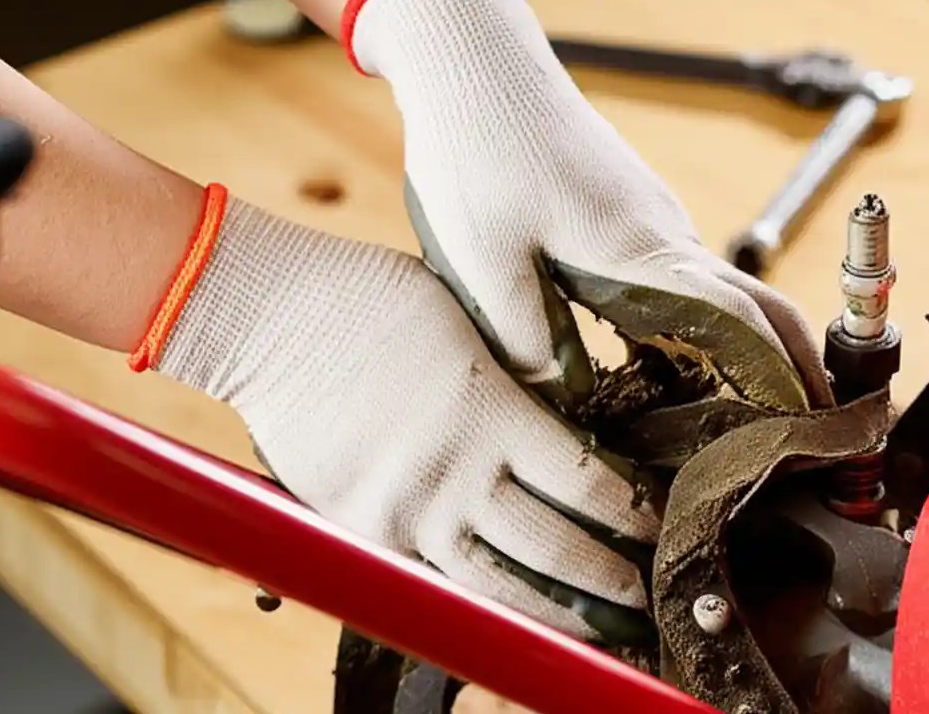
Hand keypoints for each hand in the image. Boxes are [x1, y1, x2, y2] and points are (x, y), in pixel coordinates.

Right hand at [155, 193, 658, 641]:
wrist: (270, 317)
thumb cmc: (371, 299)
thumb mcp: (471, 325)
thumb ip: (518, 385)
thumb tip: (572, 425)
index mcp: (494, 413)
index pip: (589, 483)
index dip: (633, 512)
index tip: (658, 523)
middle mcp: (457, 475)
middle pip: (557, 547)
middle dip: (612, 577)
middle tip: (649, 593)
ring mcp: (408, 514)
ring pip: (503, 587)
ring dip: (561, 612)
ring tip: (604, 628)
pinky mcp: (365, 535)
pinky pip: (436, 587)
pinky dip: (483, 607)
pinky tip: (515, 619)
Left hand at [344, 0, 832, 410]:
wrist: (478, 69)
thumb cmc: (480, 157)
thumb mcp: (485, 265)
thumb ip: (527, 344)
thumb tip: (569, 408)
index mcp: (642, 253)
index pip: (742, 322)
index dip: (782, 379)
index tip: (812, 426)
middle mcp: (668, 237)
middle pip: (759, 307)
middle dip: (795, 367)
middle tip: (810, 429)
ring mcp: (657, 222)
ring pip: (722, 295)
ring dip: (746, 351)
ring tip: (745, 420)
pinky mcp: (636, 216)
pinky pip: (687, 279)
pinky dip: (703, 326)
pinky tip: (673, 365)